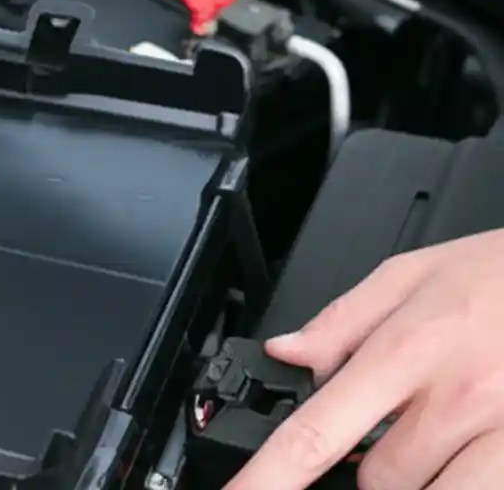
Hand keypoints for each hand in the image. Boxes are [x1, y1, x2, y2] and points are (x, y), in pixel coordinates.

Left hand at [226, 229, 503, 489]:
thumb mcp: (416, 273)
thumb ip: (343, 320)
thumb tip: (286, 352)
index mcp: (408, 350)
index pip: (317, 432)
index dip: (267, 479)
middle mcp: (456, 400)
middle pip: (377, 480)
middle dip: (378, 462)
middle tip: (407, 420)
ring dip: (424, 480)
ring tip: (448, 434)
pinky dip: (468, 478)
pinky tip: (475, 449)